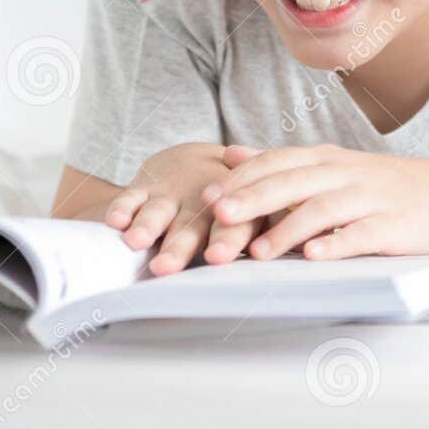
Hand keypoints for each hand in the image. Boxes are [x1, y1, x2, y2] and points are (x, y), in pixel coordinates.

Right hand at [104, 143, 265, 275]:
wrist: (199, 160)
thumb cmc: (242, 198)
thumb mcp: (264, 207)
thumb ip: (278, 225)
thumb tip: (313, 243)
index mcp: (240, 205)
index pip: (235, 222)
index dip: (226, 239)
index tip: (219, 258)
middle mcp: (204, 200)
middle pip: (192, 223)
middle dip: (179, 245)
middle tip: (168, 268)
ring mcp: (173, 193)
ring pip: (160, 211)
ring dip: (147, 226)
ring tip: (135, 241)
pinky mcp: (146, 187)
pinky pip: (132, 197)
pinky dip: (123, 208)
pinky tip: (115, 222)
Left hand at [200, 144, 428, 259]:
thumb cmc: (384, 186)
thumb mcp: (332, 165)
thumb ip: (281, 162)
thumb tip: (230, 154)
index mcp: (327, 159)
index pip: (276, 162)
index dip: (241, 179)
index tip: (206, 196)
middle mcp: (346, 173)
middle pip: (293, 182)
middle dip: (253, 199)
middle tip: (218, 216)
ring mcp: (371, 198)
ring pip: (323, 209)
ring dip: (287, 230)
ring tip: (258, 252)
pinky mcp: (395, 226)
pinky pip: (362, 234)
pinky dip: (336, 245)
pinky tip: (314, 257)